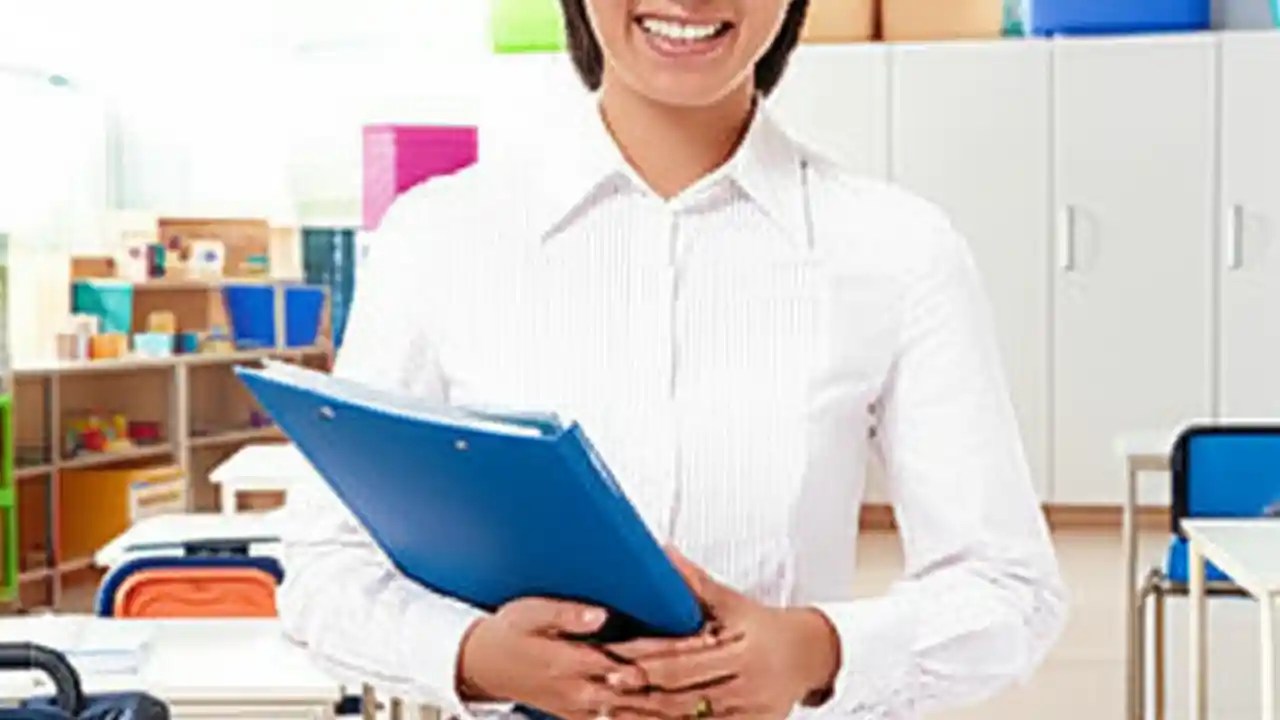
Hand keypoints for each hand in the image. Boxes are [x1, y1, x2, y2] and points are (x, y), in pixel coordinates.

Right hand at [457, 597, 707, 718]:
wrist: (481, 665)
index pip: (630, 661)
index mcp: (571, 662)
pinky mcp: (582, 719)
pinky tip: (674, 718)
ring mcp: (582, 711)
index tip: (701, 644)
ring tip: (709, 703)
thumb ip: (566, 614)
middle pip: (642, 695)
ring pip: (638, 717)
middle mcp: (580, 693)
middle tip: (720, 679)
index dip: (667, 655)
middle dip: (681, 689)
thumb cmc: (508, 631)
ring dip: (672, 712)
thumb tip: (600, 614)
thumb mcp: (530, 612)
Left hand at [607, 551, 841, 718]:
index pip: (682, 657)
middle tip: (601, 685)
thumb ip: (695, 584)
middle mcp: (745, 685)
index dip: (644, 658)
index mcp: (742, 650)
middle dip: (637, 691)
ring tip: (609, 710)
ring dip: (645, 716)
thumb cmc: (767, 628)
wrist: (812, 656)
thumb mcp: (734, 603)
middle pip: (679, 694)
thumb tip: (663, 554)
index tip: (612, 655)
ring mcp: (747, 713)